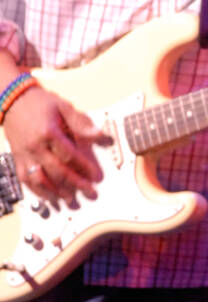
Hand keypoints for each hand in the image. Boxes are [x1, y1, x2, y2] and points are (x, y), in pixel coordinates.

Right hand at [4, 86, 110, 203]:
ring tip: (72, 199)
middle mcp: (35, 147)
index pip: (69, 156)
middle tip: (90, 192)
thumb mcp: (63, 106)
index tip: (96, 177)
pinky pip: (27, 181)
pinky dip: (39, 191)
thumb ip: (81, 122)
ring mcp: (25, 156)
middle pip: (56, 171)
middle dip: (75, 184)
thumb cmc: (42, 103)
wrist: (14, 101)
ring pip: (40, 180)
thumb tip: (100, 134)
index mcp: (48, 132)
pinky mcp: (18, 160)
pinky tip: (50, 197)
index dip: (84, 168)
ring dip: (57, 192)